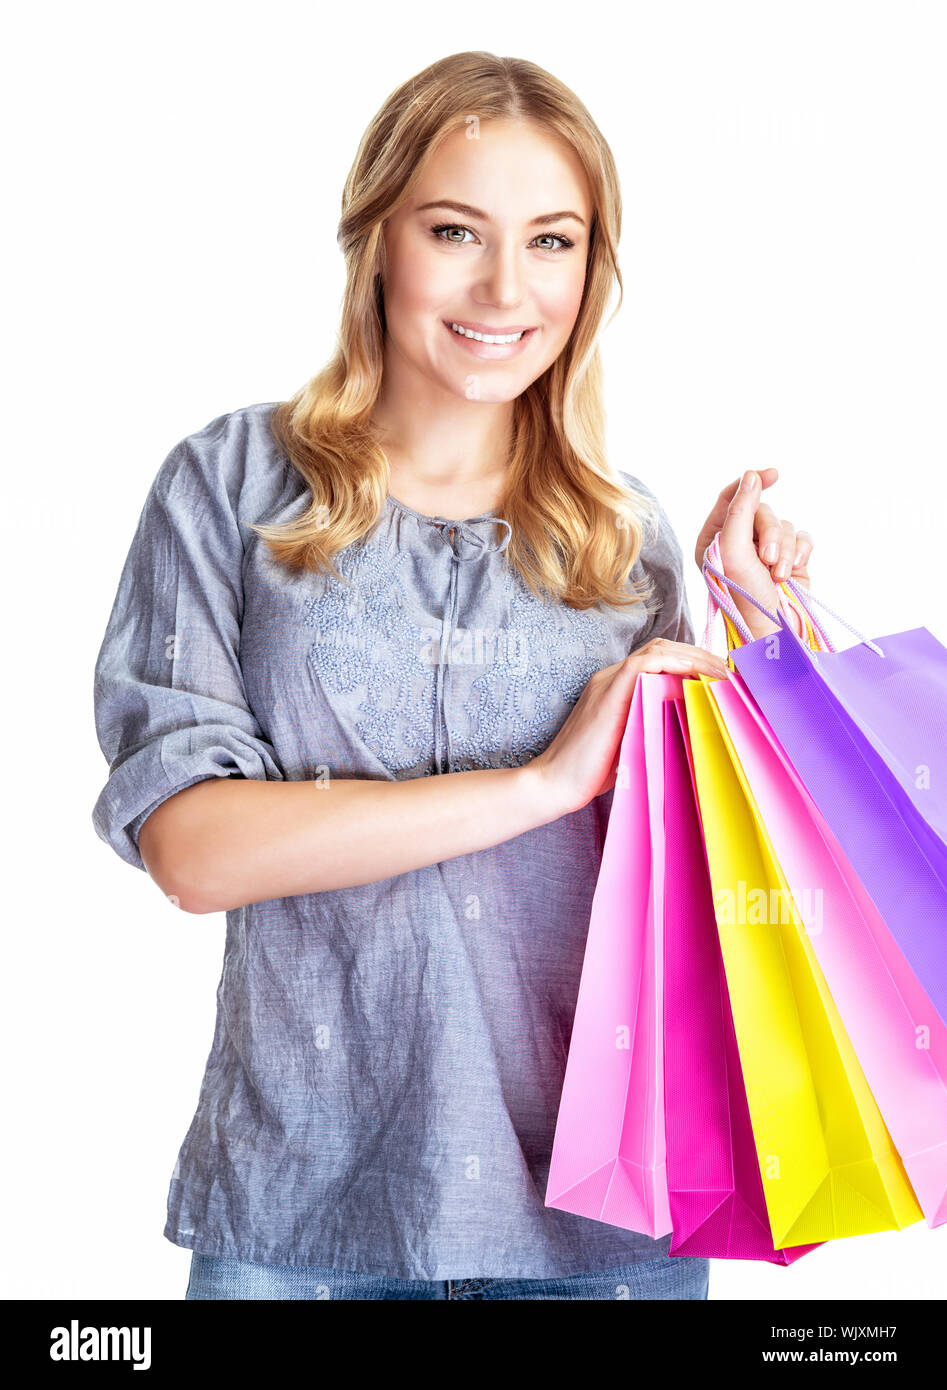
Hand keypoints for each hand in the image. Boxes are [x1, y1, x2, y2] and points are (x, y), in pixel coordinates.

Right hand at [526, 638, 729, 817]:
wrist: (555, 784)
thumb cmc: (591, 773)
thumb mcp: (633, 743)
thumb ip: (655, 726)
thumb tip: (692, 725)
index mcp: (617, 688)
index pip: (660, 660)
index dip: (692, 662)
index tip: (721, 678)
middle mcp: (611, 678)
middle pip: (662, 648)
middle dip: (700, 654)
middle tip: (730, 672)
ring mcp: (607, 682)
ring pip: (657, 650)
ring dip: (694, 656)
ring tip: (722, 671)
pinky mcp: (608, 693)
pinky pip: (644, 663)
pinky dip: (674, 662)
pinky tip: (696, 671)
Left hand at [694, 468, 813, 638]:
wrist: (775, 629)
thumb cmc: (746, 594)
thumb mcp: (734, 549)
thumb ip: (740, 510)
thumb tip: (753, 474)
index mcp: (714, 538)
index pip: (730, 498)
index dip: (751, 483)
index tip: (773, 474)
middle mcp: (738, 542)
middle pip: (762, 511)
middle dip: (770, 533)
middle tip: (768, 560)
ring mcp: (765, 550)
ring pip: (784, 524)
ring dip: (786, 549)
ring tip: (778, 576)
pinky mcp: (791, 558)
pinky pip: (802, 536)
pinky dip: (801, 552)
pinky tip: (794, 573)